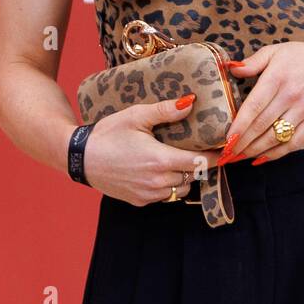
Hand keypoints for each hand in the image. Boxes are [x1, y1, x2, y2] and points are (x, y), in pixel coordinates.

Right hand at [82, 95, 221, 205]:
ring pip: (181, 189)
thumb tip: (190, 102)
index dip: (214, 157)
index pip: (200, 163)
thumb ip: (164, 111)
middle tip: (199, 149)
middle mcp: (158, 182)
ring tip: (178, 160)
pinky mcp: (140, 201)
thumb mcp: (135, 116)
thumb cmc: (107, 134)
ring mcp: (149, 194)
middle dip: (199, 165)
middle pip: (193, 176)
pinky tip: (159, 171)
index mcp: (160, 160)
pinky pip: (165, 197)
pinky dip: (168, 186)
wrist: (80, 158)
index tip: (222, 149)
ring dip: (184, 177)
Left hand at [220, 40, 303, 164]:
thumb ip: (253, 62)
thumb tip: (232, 69)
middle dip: (242, 142)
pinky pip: (293, 142)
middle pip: (262, 125)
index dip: (239, 125)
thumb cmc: (301, 57)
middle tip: (227, 153)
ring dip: (256, 150)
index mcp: (277, 77)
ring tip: (240, 157)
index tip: (227, 138)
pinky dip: (277, 153)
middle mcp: (290, 95)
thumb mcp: (275, 52)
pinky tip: (262, 158)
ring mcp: (303, 110)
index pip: (254, 106)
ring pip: (276, 137)